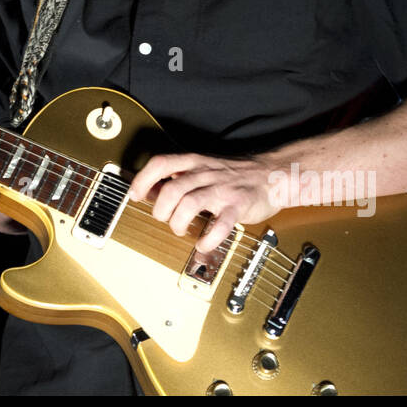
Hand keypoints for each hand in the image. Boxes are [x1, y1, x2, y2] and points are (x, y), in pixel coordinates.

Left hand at [127, 152, 283, 252]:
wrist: (271, 174)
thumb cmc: (233, 174)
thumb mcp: (202, 167)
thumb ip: (178, 177)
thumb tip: (149, 191)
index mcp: (194, 162)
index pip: (161, 164)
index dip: (143, 180)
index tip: (135, 195)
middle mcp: (205, 173)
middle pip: (172, 189)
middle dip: (161, 209)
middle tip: (164, 219)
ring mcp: (222, 189)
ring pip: (190, 203)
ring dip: (178, 222)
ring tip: (181, 230)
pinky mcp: (238, 205)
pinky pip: (220, 224)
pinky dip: (208, 238)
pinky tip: (203, 243)